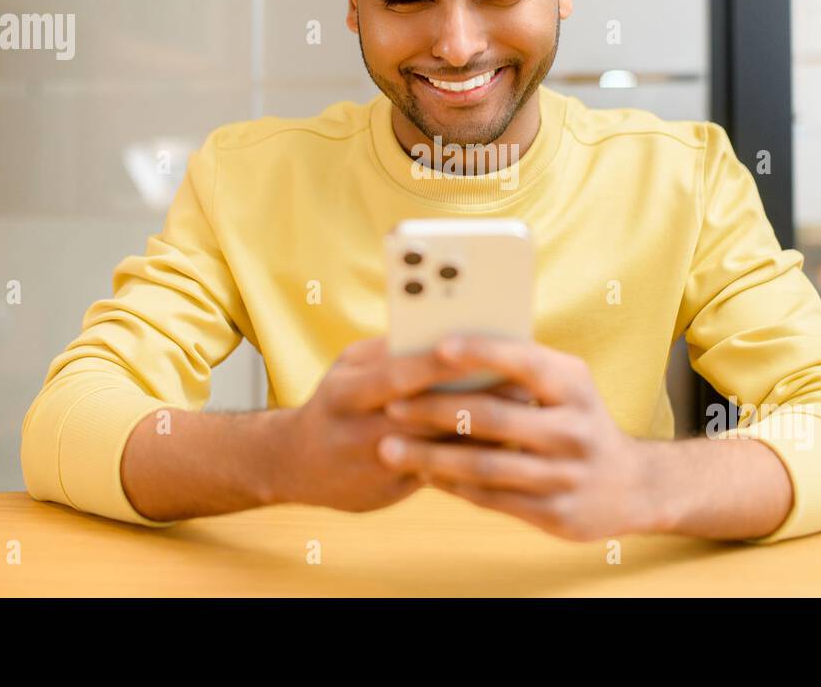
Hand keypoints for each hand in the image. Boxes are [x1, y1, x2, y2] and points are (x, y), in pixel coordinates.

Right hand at [275, 336, 512, 512]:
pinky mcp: (393, 488)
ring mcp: (377, 463)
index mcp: (348, 391)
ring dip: (485, 433)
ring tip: (524, 416)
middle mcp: (360, 430)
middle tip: (525, 387)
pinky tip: (505, 445)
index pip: (400, 374)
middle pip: (429, 415)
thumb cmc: (337, 401)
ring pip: (441, 448)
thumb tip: (447, 333)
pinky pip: (442, 472)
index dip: (441, 365)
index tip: (483, 351)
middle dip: (478, 400)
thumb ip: (391, 353)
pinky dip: (475, 457)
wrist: (296, 465)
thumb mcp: (349, 369)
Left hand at [375, 336, 656, 540]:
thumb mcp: (566, 385)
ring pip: (485, 466)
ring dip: (431, 456)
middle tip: (392, 405)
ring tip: (389, 447)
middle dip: (436, 410)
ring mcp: (566, 474)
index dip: (482, 352)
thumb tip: (446, 345)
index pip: (525, 361)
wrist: (631, 485)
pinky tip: (422, 474)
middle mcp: (574, 428)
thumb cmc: (577, 419)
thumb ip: (519, 367)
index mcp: (574, 385)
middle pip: (494, 417)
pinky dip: (452, 486)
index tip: (437, 346)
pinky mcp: (556, 514)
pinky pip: (492, 499)